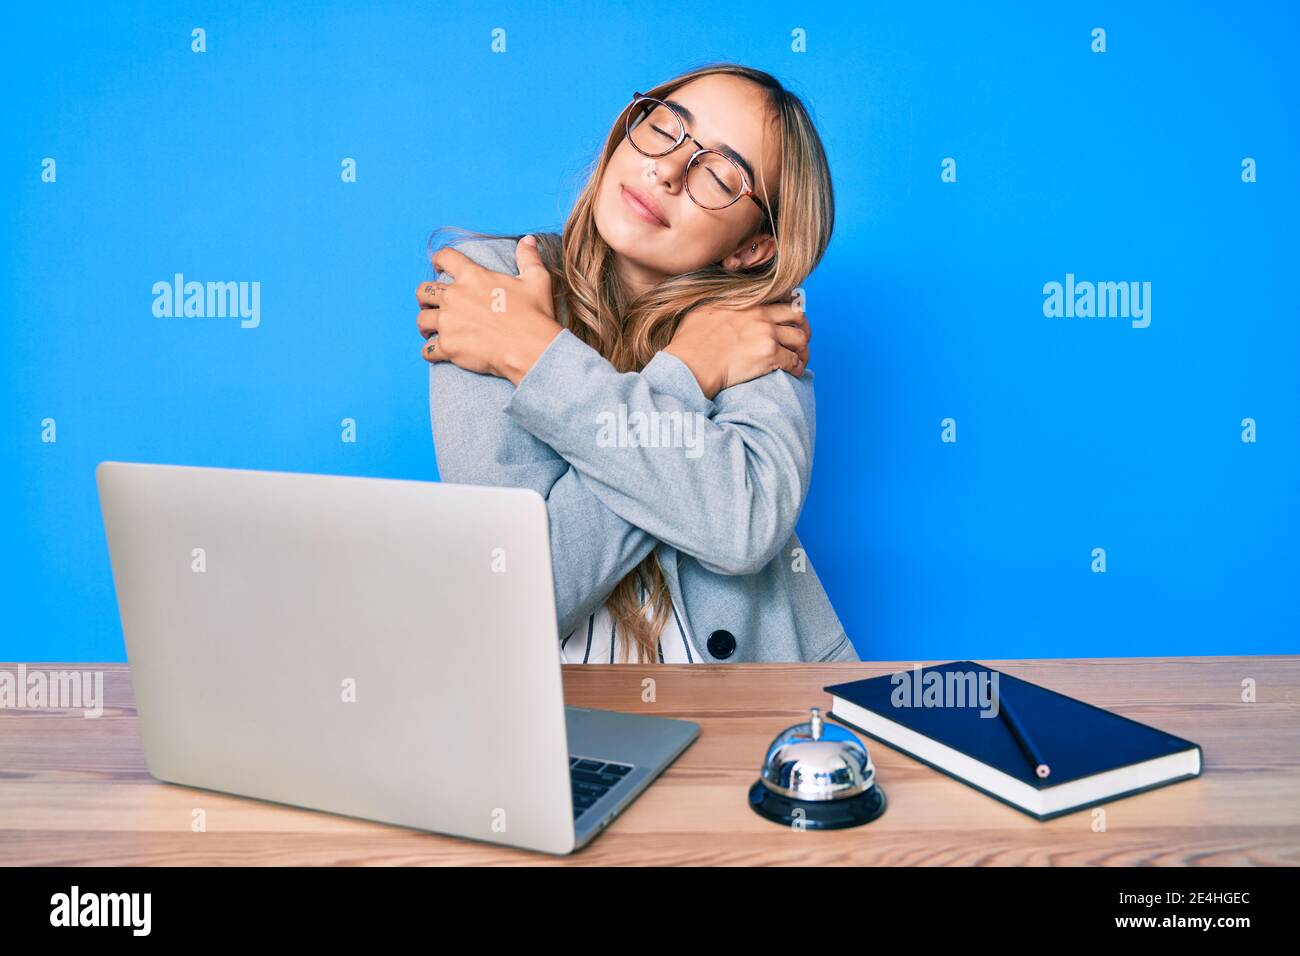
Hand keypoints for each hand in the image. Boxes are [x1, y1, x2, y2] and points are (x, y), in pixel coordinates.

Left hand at [417, 236, 561, 383]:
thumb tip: (527, 240)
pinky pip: (427, 349)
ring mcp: (448, 322)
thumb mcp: (536, 280)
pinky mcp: (448, 346)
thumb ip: (528, 257)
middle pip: (424, 291)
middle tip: (431, 305)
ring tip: (430, 331)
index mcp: (472, 276)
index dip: (439, 260)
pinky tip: (437, 353)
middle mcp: (454, 296)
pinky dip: (430, 351)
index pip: (445, 258)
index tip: (438, 266)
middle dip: (425, 298)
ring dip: (425, 325)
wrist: (530, 347)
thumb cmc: (534, 314)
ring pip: (421, 320)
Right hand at [663, 298, 810, 399]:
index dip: (789, 311)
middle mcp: (760, 315)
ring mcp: (766, 334)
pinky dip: (797, 367)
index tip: (789, 321)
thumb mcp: (702, 311)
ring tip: (799, 359)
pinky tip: (794, 372)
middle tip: (801, 340)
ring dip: (803, 350)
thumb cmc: (689, 343)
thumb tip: (718, 307)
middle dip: (803, 328)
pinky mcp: (769, 356)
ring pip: (799, 339)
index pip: (780, 299)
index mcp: (746, 302)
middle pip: (797, 316)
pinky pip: (793, 361)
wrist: (690, 364)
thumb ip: (718, 305)